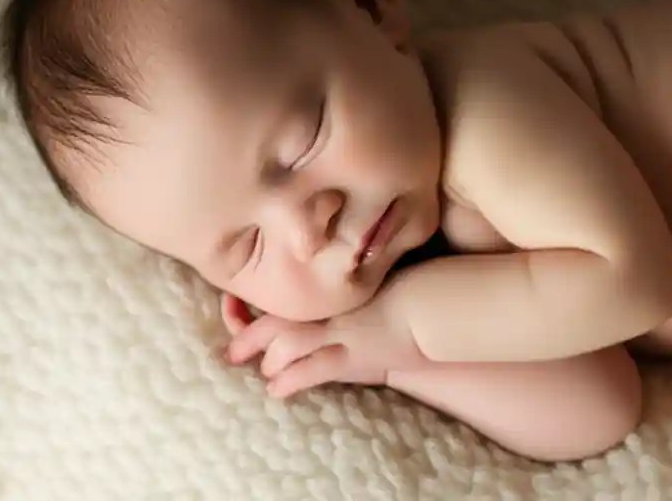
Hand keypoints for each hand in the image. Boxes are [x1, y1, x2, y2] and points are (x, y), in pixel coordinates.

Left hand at [221, 291, 428, 398]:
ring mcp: (343, 330)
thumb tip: (335, 284)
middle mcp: (333, 306)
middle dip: (249, 334)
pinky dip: (291, 380)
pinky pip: (314, 367)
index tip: (238, 306)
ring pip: (289, 342)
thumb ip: (353, 283)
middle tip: (233, 351)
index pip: (289, 294)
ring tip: (265, 372)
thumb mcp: (376, 281)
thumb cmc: (413, 289)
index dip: (261, 304)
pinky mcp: (356, 355)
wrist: (437, 304)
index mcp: (334, 288)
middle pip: (279, 318)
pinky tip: (277, 390)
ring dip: (270, 359)